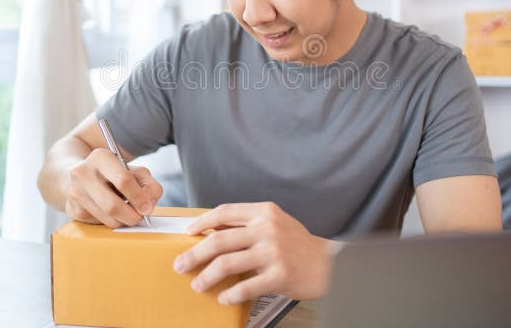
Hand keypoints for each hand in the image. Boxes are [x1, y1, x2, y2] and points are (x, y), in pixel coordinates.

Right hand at [64, 148, 162, 227]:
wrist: (78, 174)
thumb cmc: (111, 173)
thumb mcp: (133, 170)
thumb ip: (148, 184)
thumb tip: (149, 205)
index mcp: (100, 157)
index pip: (123, 180)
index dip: (139, 197)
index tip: (147, 207)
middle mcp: (83, 173)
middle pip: (112, 205)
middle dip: (131, 215)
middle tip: (140, 217)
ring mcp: (75, 192)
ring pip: (106, 218)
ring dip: (123, 221)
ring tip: (128, 213)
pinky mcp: (73, 209)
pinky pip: (98, 223)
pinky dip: (111, 221)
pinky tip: (112, 212)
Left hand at [172, 202, 334, 304]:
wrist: (329, 264)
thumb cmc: (299, 244)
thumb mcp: (275, 223)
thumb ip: (248, 224)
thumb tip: (212, 231)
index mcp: (264, 212)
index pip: (224, 212)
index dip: (201, 223)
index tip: (187, 233)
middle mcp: (268, 229)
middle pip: (219, 240)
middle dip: (194, 254)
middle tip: (181, 264)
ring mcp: (273, 252)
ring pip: (227, 263)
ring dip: (206, 276)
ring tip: (198, 284)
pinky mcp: (279, 275)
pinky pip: (245, 287)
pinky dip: (229, 294)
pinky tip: (223, 297)